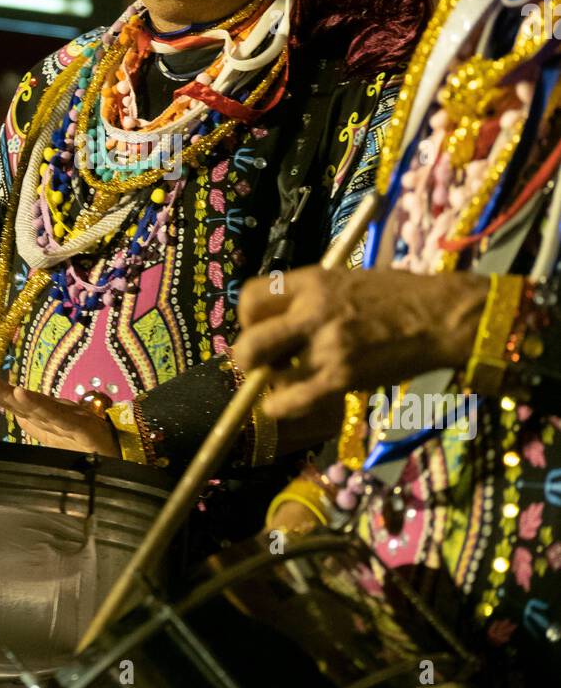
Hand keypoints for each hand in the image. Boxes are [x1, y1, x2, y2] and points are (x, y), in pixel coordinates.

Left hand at [0, 369, 120, 455]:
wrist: (123, 453)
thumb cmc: (88, 443)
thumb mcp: (55, 435)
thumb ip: (36, 422)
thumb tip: (14, 408)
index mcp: (42, 416)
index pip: (10, 403)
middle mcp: (50, 413)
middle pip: (16, 400)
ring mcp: (63, 418)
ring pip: (31, 403)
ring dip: (9, 391)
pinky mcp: (77, 426)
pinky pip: (54, 415)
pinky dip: (37, 404)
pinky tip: (21, 394)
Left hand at [233, 266, 487, 423]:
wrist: (440, 316)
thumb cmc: (398, 295)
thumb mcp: (347, 280)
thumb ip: (311, 297)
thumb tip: (278, 322)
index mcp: (313, 280)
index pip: (250, 296)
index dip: (248, 318)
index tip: (261, 328)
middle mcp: (313, 311)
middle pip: (250, 340)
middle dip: (247, 355)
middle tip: (261, 362)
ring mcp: (327, 346)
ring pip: (267, 373)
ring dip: (269, 382)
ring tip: (285, 381)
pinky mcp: (342, 376)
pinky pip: (293, 400)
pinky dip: (280, 407)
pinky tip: (283, 405)